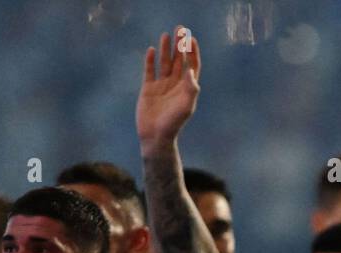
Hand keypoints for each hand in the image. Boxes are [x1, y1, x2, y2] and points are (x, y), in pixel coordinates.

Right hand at [137, 25, 200, 150]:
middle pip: (179, 61)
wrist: (156, 136)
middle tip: (180, 29)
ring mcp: (161, 86)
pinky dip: (151, 61)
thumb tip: (191, 70)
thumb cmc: (174, 123)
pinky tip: (152, 50)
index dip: (192, 52)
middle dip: (180, 45)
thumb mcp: (186, 106)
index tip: (191, 38)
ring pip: (165, 63)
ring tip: (166, 34)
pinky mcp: (148, 89)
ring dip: (166, 49)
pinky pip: (149, 71)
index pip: (192, 66)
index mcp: (187, 89)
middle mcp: (175, 85)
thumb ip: (190, 88)